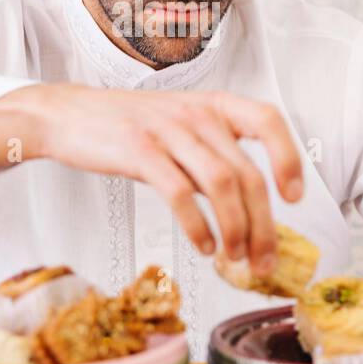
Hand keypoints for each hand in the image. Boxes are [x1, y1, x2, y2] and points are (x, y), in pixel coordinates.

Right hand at [11, 83, 304, 275]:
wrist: (68, 115)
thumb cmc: (127, 127)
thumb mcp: (180, 128)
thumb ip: (213, 157)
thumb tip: (248, 208)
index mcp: (213, 104)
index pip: (268, 120)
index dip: (288, 158)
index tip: (294, 197)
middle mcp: (196, 113)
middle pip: (248, 172)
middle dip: (264, 224)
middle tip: (264, 259)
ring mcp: (168, 130)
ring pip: (222, 184)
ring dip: (236, 229)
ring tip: (235, 258)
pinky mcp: (140, 150)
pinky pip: (181, 193)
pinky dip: (198, 226)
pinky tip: (202, 246)